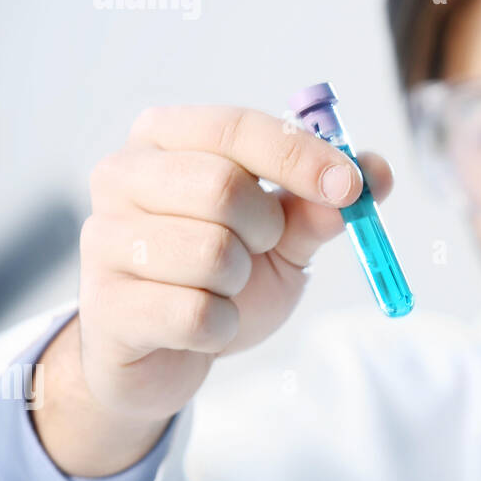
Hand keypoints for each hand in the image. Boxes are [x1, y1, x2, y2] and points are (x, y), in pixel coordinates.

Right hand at [35, 105, 392, 475]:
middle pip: (222, 188)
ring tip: (221, 287)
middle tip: (259, 247)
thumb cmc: (223, 275)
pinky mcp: (105, 306)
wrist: (165, 353)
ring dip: (240, 282)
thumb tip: (377, 172)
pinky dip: (222, 327)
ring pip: (212, 254)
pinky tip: (203, 325)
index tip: (351, 188)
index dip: (302, 156)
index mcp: (165, 136)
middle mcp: (121, 175)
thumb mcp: (282, 234)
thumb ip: (323, 203)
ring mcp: (103, 239)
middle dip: (265, 229)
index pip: (237, 127)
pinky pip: (196, 314)